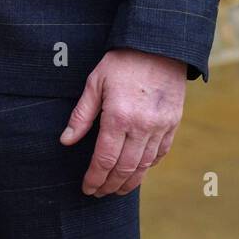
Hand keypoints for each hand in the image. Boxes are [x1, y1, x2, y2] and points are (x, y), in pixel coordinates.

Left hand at [60, 48, 185, 196]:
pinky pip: (160, 154)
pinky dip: (148, 166)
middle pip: (124, 169)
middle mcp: (141, 127)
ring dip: (129, 182)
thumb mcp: (95, 82)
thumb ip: (81, 115)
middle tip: (99, 192)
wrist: (160, 46)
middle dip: (109, 184)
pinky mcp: (173, 124)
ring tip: (116, 189)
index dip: (94, 178)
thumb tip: (66, 140)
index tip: (87, 188)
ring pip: (144, 166)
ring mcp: (160, 127)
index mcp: (119, 117)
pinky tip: (137, 171)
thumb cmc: (123, 61)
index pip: (104, 159)